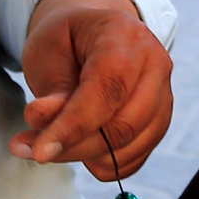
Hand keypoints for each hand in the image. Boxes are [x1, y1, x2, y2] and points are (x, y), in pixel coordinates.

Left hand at [12, 0, 171, 180]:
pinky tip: (80, 146)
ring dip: (86, 156)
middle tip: (35, 149)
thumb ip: (51, 89)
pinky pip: (133, 159)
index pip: (107, 89)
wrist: (94, 37)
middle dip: (75, 147)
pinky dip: (103, 163)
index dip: (74, 125)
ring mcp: (164, 95)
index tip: (41, 151)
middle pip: (122, 125)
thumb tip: (43, 121)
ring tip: (54, 142)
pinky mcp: (160, 122)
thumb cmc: (68, 42)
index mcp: (125, 35)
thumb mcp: (47, 52)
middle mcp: (155, 63)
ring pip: (129, 146)